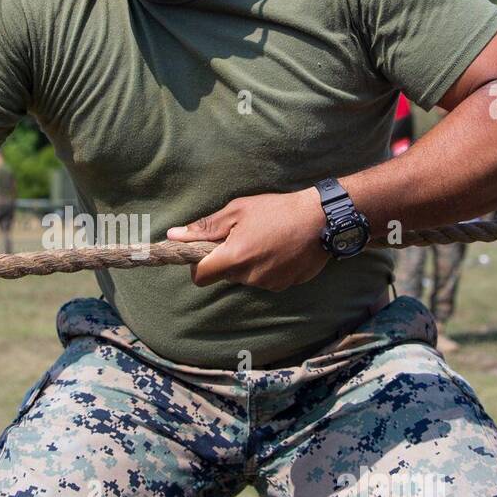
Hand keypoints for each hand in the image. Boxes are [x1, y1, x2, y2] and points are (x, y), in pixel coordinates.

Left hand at [166, 190, 328, 289]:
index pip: (200, 276)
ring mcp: (268, 284)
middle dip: (227, 259)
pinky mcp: (284, 286)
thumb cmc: (278, 210)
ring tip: (266, 240)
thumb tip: (174, 235)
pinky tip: (279, 249)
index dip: (197, 265)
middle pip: (224, 275)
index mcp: (234, 257)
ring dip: (248, 263)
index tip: (206, 251)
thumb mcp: (237, 211)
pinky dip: (267, 267)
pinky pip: (265, 280)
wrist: (322, 219)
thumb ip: (205, 227)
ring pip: (245, 277)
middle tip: (243, 236)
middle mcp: (249, 276)